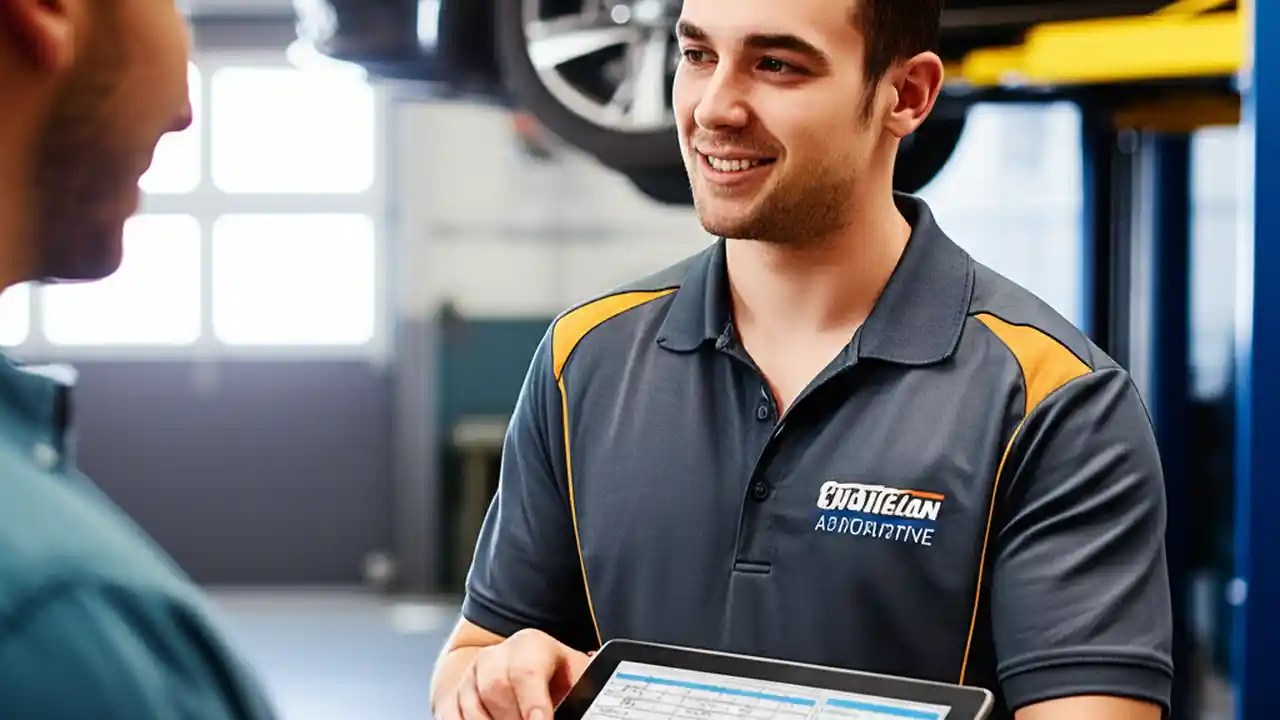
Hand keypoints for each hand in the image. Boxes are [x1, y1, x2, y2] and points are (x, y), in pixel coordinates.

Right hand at [442, 628, 592, 719]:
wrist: (517, 666)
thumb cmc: (555, 676)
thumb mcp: (575, 674)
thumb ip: (583, 686)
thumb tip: (597, 701)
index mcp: (531, 646)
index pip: (526, 672)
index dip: (533, 704)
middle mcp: (495, 656)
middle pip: (496, 690)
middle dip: (513, 719)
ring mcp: (470, 676)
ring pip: (473, 708)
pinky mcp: (453, 695)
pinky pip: (454, 717)